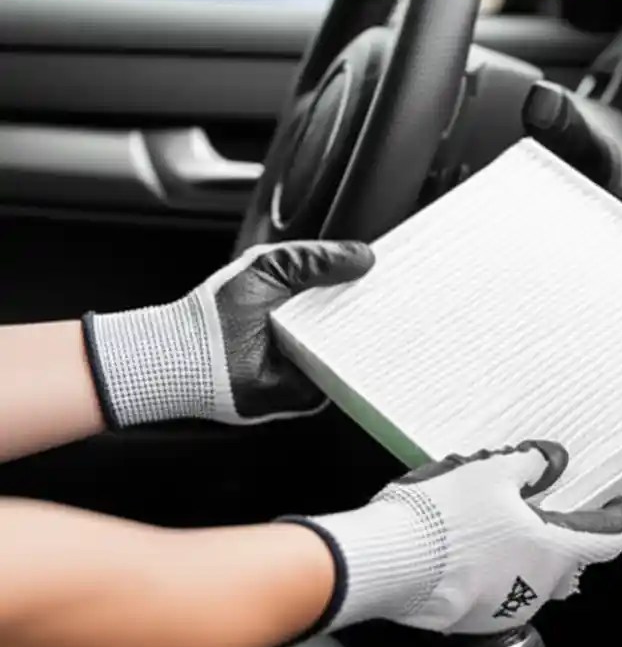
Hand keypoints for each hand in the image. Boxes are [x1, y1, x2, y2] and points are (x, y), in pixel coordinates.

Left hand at [82, 240, 374, 427]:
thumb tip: (365, 256)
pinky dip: (357, 369)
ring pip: (359, 351)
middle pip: (362, 320)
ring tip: (398, 322)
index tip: (398, 271)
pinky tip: (369, 352)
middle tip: (406, 297)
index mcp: (306, 300)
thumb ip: (315, 258)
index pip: (351, 290)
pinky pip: (346, 380)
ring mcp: (317, 361)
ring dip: (374, 339)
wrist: (192, 356)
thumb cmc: (219, 310)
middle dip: (381, 309)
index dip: (372, 282)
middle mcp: (315, 331)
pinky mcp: (315, 390)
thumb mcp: (270, 266)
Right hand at [285, 441, 621, 634]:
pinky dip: (491, 570)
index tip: (614, 507)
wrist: (388, 560)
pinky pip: (498, 591)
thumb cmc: (442, 517)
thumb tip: (553, 460)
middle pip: (566, 558)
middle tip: (529, 505)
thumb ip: (532, 465)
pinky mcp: (476, 618)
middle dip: (556, 532)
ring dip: (520, 551)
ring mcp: (508, 607)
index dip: (616, 519)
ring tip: (484, 523)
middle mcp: (538, 585)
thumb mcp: (492, 471)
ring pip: (531, 575)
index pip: (609, 539)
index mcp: (554, 548)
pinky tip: (463, 550)